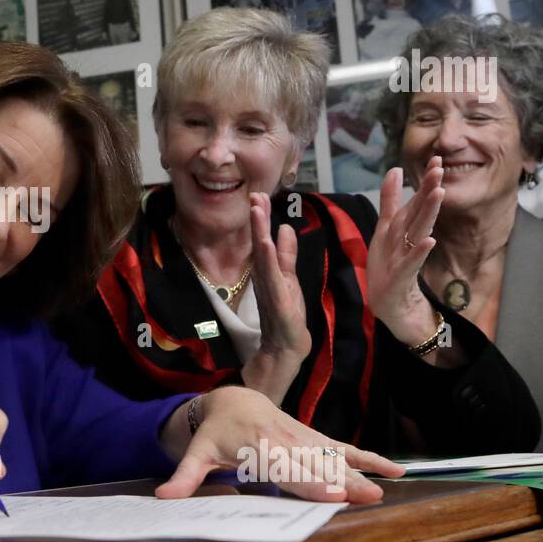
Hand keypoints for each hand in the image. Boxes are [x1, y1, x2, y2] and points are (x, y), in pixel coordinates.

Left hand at [156, 386, 404, 503]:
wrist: (232, 399)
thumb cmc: (214, 432)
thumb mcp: (196, 453)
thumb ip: (184, 476)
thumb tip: (163, 498)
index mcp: (259, 448)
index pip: (286, 469)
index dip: (308, 482)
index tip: (330, 494)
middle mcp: (286, 442)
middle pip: (317, 466)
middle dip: (342, 482)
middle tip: (367, 498)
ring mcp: (305, 439)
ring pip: (336, 458)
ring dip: (361, 473)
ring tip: (384, 491)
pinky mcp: (316, 439)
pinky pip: (347, 448)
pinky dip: (371, 458)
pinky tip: (396, 470)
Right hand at [248, 192, 310, 361]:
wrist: (286, 346)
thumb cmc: (287, 313)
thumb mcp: (288, 277)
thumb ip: (286, 254)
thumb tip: (285, 228)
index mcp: (268, 269)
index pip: (263, 239)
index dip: (261, 217)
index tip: (258, 195)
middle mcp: (264, 275)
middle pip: (259, 242)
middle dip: (258, 218)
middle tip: (254, 195)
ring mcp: (269, 286)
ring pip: (263, 255)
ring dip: (259, 232)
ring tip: (257, 211)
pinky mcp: (277, 299)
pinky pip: (272, 275)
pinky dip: (268, 258)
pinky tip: (266, 242)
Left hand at [366, 159, 444, 345]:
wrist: (390, 303)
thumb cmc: (390, 263)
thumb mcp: (386, 228)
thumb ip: (391, 200)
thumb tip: (395, 170)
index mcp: (404, 228)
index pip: (417, 202)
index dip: (425, 182)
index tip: (436, 159)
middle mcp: (409, 240)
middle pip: (420, 212)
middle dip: (429, 190)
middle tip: (439, 168)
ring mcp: (407, 258)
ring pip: (418, 232)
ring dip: (428, 213)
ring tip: (438, 193)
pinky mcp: (402, 277)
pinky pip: (412, 262)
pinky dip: (420, 251)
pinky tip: (430, 240)